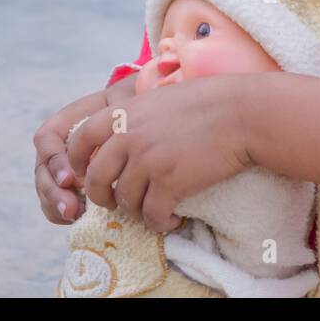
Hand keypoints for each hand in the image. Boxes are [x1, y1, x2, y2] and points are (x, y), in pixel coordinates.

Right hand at [33, 73, 137, 223]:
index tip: (71, 178)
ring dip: (56, 205)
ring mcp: (62, 168)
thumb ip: (122, 102)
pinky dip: (62, 213)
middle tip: (70, 206)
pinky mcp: (70, 186)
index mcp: (67, 121)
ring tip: (74, 215)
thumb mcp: (128, 100)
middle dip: (53, 190)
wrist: (139, 121)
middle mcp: (59, 146)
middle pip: (43, 169)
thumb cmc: (132, 107)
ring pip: (46, 188)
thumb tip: (132, 108)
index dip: (54, 159)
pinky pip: (56, 202)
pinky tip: (78, 219)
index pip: (47, 137)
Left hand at [65, 74, 252, 233]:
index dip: (76, 163)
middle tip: (116, 203)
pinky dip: (160, 222)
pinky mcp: (169, 182)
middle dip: (102, 197)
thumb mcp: (160, 98)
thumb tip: (120, 137)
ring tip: (154, 210)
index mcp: (124, 113)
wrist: (243, 113)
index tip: (86, 175)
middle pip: (95, 178)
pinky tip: (173, 218)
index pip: (78, 140)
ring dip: (137, 211)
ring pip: (124, 201)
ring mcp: (147, 160)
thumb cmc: (210, 101)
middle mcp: (128, 137)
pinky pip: (152, 214)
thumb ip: (135, 116)